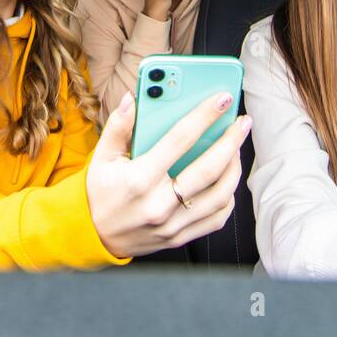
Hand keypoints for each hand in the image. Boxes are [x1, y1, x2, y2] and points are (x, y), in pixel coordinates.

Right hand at [86, 90, 251, 258]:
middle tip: (243, 122)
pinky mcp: (180, 237)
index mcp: (139, 178)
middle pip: (208, 169)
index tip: (222, 99)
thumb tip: (131, 99)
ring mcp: (172, 224)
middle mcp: (159, 203)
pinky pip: (216, 218)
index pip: (180, 140)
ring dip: (234, 168)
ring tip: (236, 148)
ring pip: (219, 195)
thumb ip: (118, 126)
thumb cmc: (100, 192)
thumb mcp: (102, 157)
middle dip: (231, 141)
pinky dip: (228, 197)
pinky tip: (227, 179)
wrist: (93, 236)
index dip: (204, 116)